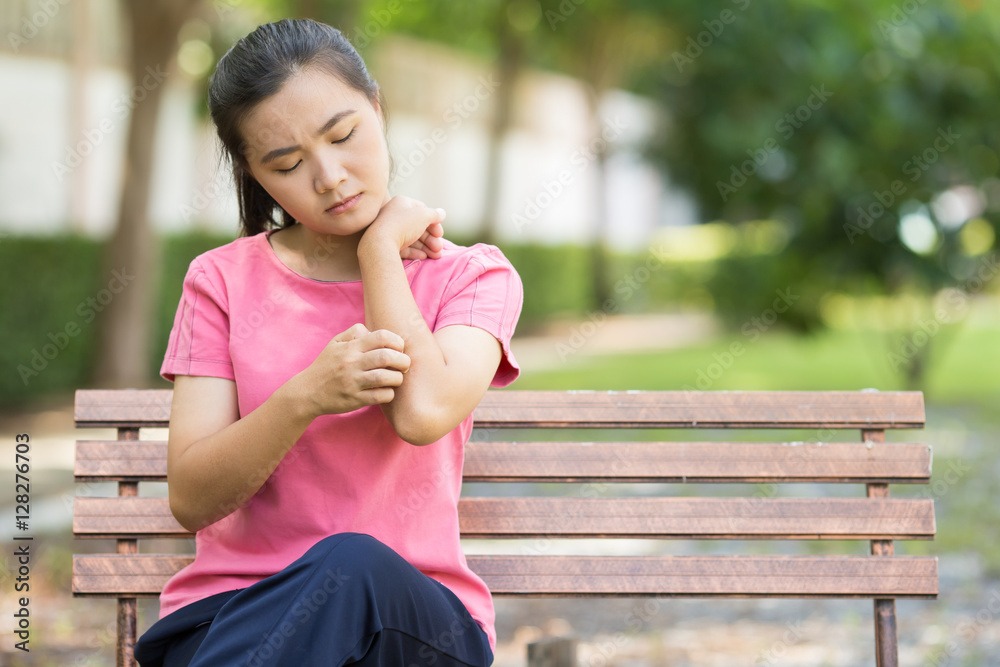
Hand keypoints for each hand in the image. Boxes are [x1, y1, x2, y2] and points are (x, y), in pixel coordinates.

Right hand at [287, 323, 410, 417]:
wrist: (307, 392)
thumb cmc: (326, 366)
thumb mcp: (335, 343)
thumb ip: (354, 333)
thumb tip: (373, 331)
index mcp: (350, 347)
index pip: (381, 337)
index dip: (397, 341)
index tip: (399, 348)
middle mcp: (351, 363)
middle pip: (386, 357)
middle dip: (403, 360)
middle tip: (404, 365)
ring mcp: (353, 382)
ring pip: (385, 377)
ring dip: (398, 378)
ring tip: (396, 378)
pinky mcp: (355, 400)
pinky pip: (380, 396)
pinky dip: (389, 393)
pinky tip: (387, 391)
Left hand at [363, 195, 444, 259]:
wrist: (379, 243)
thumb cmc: (403, 224)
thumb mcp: (424, 216)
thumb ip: (435, 214)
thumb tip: (442, 213)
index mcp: (402, 203)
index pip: (422, 210)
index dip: (434, 221)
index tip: (440, 233)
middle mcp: (395, 214)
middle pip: (418, 226)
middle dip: (431, 238)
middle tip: (440, 248)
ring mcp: (390, 229)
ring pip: (412, 237)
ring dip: (426, 247)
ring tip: (436, 256)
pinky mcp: (386, 244)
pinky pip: (403, 247)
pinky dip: (414, 252)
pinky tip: (423, 257)